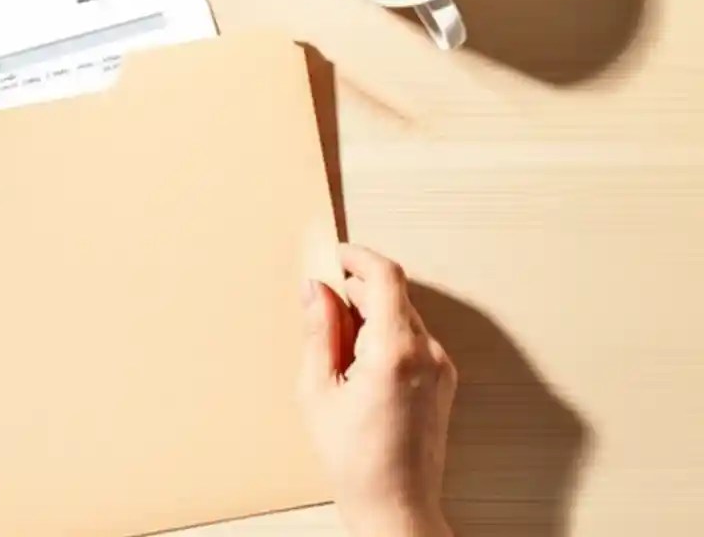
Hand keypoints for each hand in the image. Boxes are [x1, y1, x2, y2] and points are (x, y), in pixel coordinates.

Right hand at [298, 245, 457, 536]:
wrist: (396, 506)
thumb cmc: (355, 460)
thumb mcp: (317, 391)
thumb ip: (318, 332)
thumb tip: (316, 290)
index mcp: (395, 351)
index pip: (385, 276)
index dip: (357, 257)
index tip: (334, 254)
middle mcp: (427, 353)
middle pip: (393, 294)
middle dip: (356, 289)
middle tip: (320, 301)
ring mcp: (441, 367)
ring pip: (402, 315)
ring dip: (369, 313)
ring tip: (335, 344)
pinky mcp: (443, 380)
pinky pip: (412, 338)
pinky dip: (384, 334)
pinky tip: (357, 361)